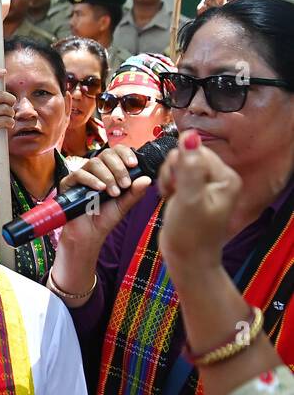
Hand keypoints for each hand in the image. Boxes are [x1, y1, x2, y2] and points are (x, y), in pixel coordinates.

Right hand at [0, 68, 15, 163]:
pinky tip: (2, 127)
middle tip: (8, 107)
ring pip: (7, 110)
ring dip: (10, 116)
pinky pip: (7, 121)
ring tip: (3, 120)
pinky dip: (9, 125)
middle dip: (11, 102)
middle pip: (4, 96)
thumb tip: (3, 80)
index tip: (3, 71)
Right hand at [56, 144, 150, 249]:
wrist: (90, 233)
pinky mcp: (69, 183)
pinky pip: (80, 174)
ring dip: (107, 176)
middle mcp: (96, 170)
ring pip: (94, 163)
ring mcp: (82, 175)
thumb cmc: (105, 217)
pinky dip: (92, 180)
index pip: (116, 152)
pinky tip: (100, 189)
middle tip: (124, 185)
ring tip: (113, 192)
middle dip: (119, 168)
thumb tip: (147, 179)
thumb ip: (135, 192)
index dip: (125, 154)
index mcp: (110, 171)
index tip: (133, 165)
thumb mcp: (125, 204)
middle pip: (106, 154)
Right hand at [157, 130, 242, 270]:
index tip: (176, 187)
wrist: (186, 260)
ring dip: (168, 179)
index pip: (196, 152)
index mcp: (226, 177)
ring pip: (179, 165)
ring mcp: (207, 186)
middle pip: (187, 156)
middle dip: (173, 172)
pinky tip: (170, 199)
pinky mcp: (195, 192)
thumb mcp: (188, 198)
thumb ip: (189, 166)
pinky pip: (177, 175)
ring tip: (170, 197)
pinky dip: (168, 185)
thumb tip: (190, 134)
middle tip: (172, 193)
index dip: (179, 165)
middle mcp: (220, 179)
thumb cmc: (189, 233)